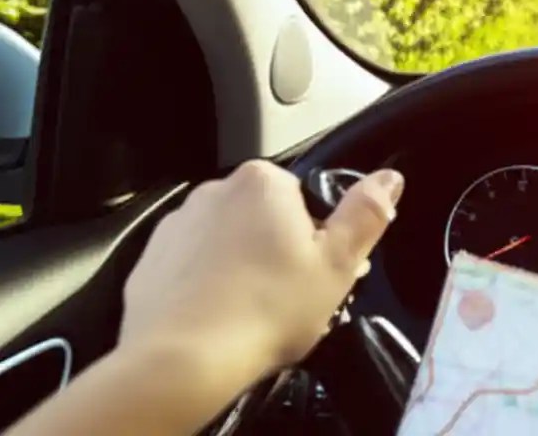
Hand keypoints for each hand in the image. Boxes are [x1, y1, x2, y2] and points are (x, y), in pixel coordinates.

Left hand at [119, 160, 404, 384]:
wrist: (180, 361)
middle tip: (291, 300)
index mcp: (263, 181)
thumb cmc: (269, 308)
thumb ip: (366, 214)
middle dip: (279, 251)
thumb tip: (390, 177)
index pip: (305, 198)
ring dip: (242, 268)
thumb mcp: (337, 264)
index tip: (318, 274)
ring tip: (252, 315)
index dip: (318, 238)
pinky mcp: (147, 261)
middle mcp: (214, 190)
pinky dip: (206, 287)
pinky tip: (218, 320)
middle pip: (264, 217)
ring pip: (227, 243)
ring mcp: (175, 225)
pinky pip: (191, 267)